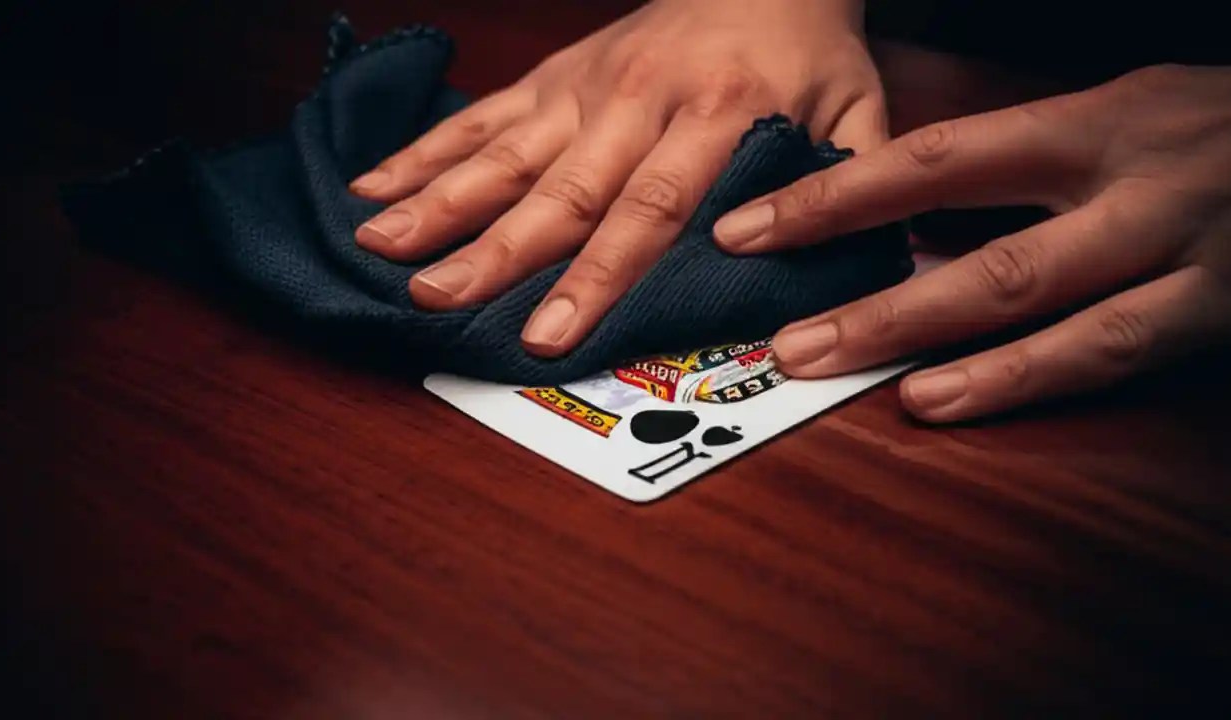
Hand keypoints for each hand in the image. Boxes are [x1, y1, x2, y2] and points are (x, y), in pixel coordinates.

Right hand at [350, 0, 883, 355]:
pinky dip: (427, 150)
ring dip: (439, 201)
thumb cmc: (808, 52)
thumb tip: (819, 268)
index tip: (549, 332)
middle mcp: (639, 100)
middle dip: (495, 251)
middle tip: (435, 300)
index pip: (650, 208)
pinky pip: (484, 115)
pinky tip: (375, 184)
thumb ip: (839, 187)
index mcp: (721, 115)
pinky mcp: (553, 75)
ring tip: (379, 247)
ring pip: (504, 151)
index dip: (595, 274)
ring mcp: (585, 86)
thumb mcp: (856, 113)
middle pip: (560, 188)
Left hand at [713, 64, 1230, 422]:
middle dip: (868, 292)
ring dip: (922, 340)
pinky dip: (1021, 379)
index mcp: (1096, 122)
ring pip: (1034, 301)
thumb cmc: (1224, 132)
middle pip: (978, 242)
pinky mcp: (1224, 308)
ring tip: (832, 370)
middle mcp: (1131, 182)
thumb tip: (910, 214)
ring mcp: (1180, 248)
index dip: (836, 195)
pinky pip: (1111, 350)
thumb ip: (1028, 164)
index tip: (750, 227)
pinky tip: (945, 402)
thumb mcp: (1127, 116)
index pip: (936, 158)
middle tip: (781, 336)